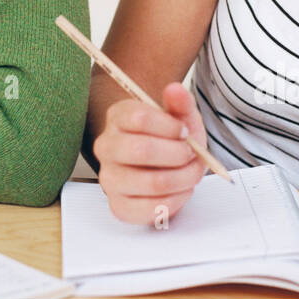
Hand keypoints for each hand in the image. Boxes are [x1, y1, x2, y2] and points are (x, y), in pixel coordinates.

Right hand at [93, 82, 208, 224]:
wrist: (162, 165)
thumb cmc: (170, 139)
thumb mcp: (180, 116)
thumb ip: (180, 102)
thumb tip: (175, 89)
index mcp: (117, 117)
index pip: (139, 119)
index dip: (170, 127)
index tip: (185, 132)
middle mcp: (106, 147)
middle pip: (142, 150)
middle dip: (178, 154)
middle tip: (192, 154)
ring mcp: (109, 178)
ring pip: (151, 182)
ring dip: (183, 179)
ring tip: (191, 173)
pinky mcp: (119, 206)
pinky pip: (150, 209)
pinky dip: (175, 200)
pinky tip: (181, 190)